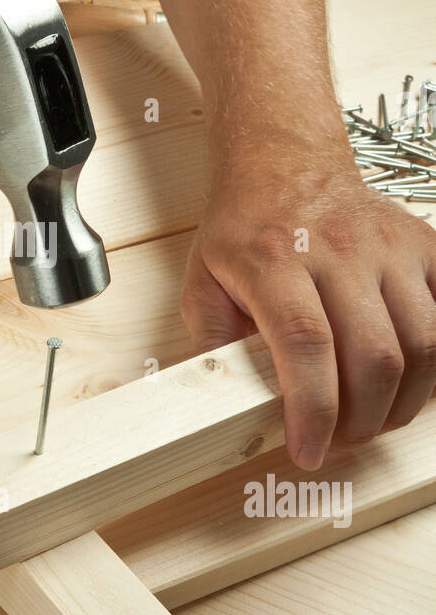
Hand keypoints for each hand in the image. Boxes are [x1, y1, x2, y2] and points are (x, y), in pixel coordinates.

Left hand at [181, 144, 435, 469]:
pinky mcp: (425, 245)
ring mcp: (389, 246)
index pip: (307, 345)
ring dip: (403, 403)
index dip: (313, 410)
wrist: (286, 162)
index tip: (306, 451)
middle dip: (361, 421)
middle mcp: (339, 250)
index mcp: (275, 261)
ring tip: (372, 421)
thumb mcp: (202, 281)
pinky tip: (409, 383)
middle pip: (374, 356)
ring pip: (423, 343)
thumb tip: (220, 406)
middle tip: (338, 443)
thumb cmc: (244, 228)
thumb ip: (211, 345)